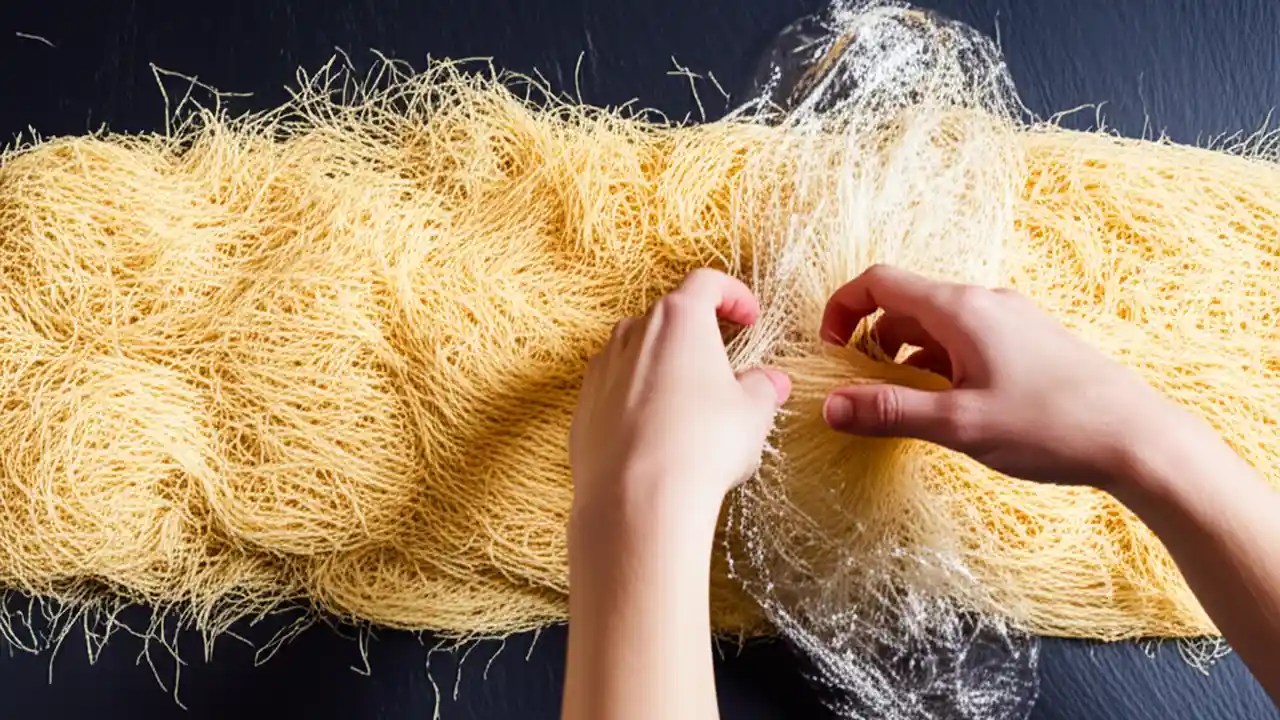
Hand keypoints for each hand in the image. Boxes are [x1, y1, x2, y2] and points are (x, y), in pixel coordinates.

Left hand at [569, 269, 790, 525]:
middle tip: (723, 367)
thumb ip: (761, 389)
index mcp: (678, 319)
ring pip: (636, 353)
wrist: (637, 500)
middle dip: (697, 336)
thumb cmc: (701, 445)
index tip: (749, 316)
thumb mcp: (752, 414)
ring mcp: (602, 370)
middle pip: (668, 318)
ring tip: (688, 404)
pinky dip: (636, 400)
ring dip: (663, 367)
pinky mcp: (583, 408)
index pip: (706, 283)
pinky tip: (655, 433)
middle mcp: (633, 334)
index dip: (733, 295)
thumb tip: (769, 383)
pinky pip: (615, 391)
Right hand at [819, 264, 1187, 487]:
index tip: (831, 352)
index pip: (879, 281)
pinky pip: (966, 340)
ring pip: (936, 324)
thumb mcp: (959, 424)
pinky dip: (940, 363)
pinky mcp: (1029, 342)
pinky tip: (953, 406)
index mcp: (960, 309)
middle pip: (905, 303)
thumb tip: (829, 406)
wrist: (1137, 438)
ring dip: (907, 356)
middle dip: (873, 342)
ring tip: (908, 405)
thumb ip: (889, 412)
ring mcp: (1010, 320)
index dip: (842, 309)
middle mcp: (983, 302)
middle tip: (867, 391)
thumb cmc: (1050, 426)